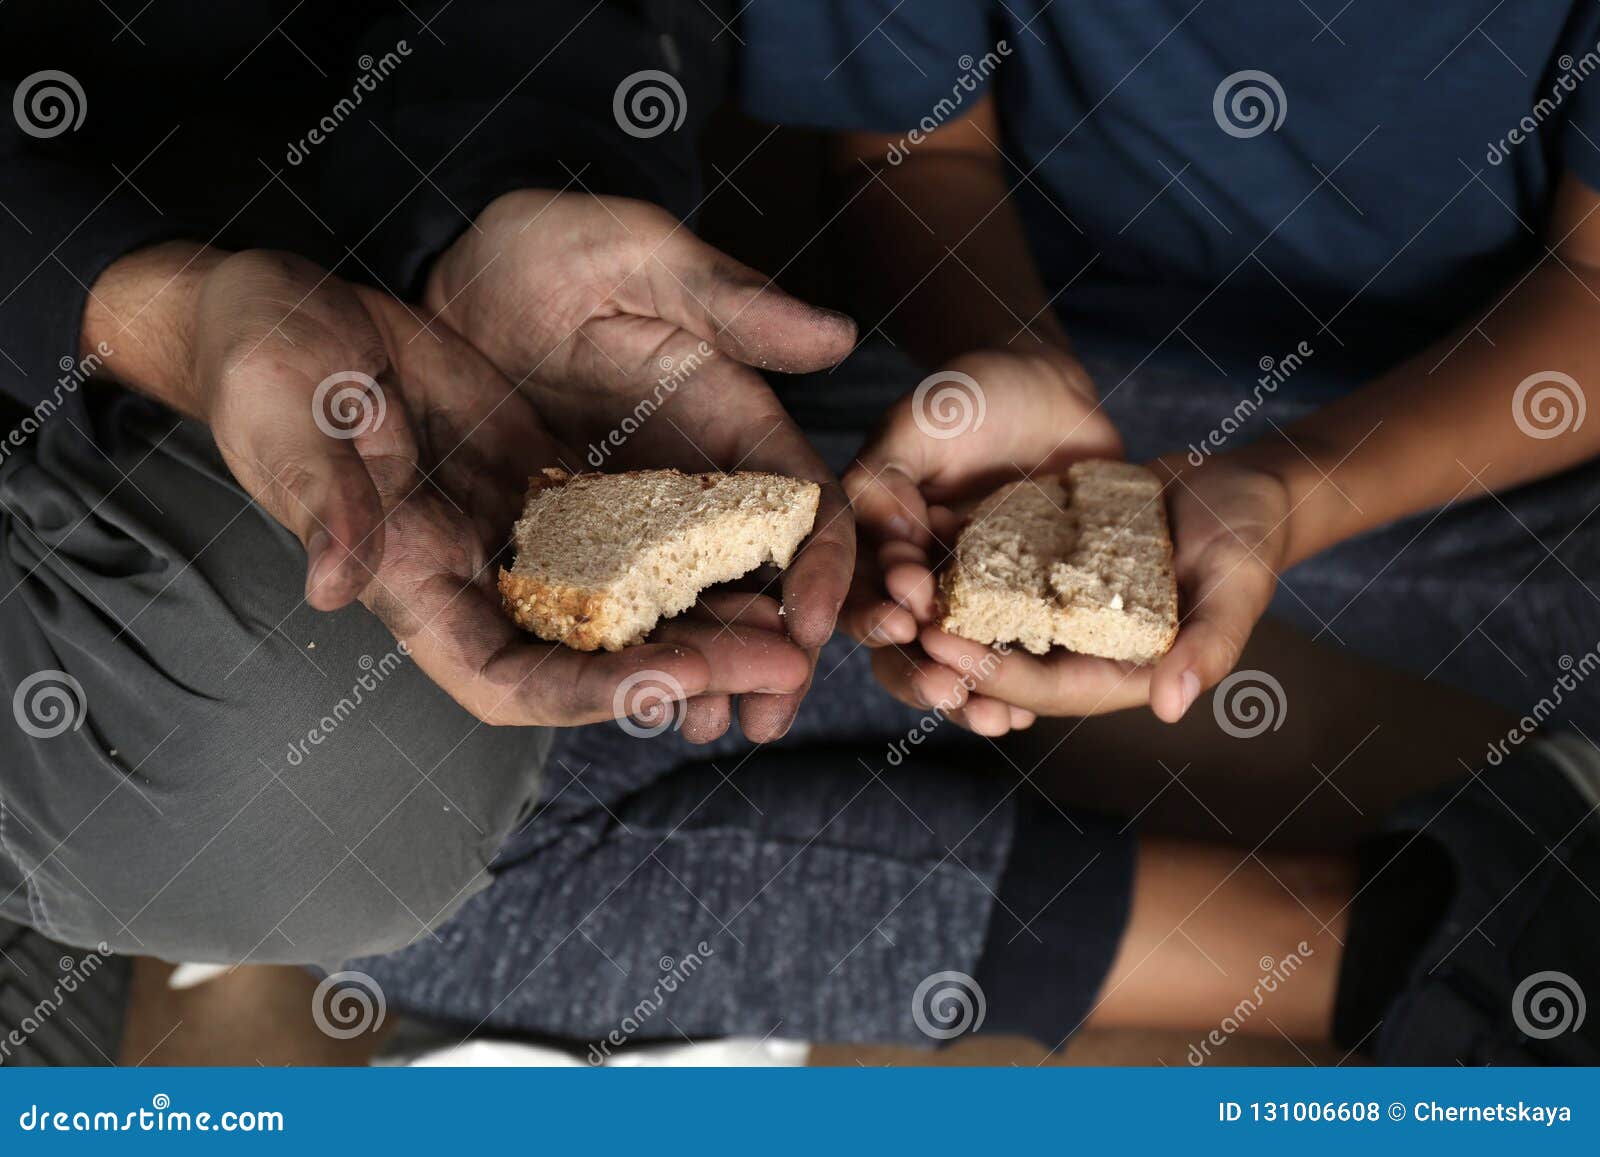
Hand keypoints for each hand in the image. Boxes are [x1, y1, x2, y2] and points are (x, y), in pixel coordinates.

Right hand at [86, 244, 810, 726]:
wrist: (290, 316)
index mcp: (412, 582)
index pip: (507, 679)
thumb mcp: (293, 421)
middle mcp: (474, 578)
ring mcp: (516, 537)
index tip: (679, 682)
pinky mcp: (545, 489)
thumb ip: (326, 501)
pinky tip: (760, 550)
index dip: (593, 695)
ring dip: (705, 624)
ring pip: (626, 608)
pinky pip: (630, 538)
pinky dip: (690, 553)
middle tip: (780, 669)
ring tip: (792, 630)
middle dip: (686, 673)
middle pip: (592, 661)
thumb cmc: (269, 365)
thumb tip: (334, 586)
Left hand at [426, 189, 857, 739]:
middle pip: (756, 575)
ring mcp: (632, 516)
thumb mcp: (634, 254)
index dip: (818, 566)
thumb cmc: (543, 247)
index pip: (799, 502)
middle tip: (765, 715)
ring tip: (709, 724)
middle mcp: (693, 480)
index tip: (810, 625)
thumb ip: (729, 300)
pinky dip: (628, 652)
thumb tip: (836, 336)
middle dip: (770, 648)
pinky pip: (611, 606)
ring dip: (707, 666)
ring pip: (690, 606)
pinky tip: (635, 695)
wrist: (442, 270)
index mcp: (731, 417)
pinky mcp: (568, 537)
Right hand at [838, 347, 1121, 732]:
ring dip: (966, 697)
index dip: (876, 611)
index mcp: (877, 544)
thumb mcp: (917, 418)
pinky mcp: (1022, 607)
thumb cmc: (971, 393)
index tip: (905, 614)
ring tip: (990, 715)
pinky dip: (1016, 689)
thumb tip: (888, 538)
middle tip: (943, 685)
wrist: (1050, 391)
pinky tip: (1025, 712)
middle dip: (917, 670)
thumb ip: (888, 472)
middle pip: (900, 644)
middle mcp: (915, 581)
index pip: (862, 590)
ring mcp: (969, 600)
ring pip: (952, 664)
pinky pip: (1013, 658)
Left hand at [917, 455, 1289, 729]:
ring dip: (940, 598)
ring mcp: (1057, 599)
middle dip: (947, 645)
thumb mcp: (1238, 589)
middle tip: (895, 622)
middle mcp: (1078, 641)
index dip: (993, 674)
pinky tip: (918, 524)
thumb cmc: (1248, 540)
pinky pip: (994, 559)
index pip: (1044, 687)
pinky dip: (959, 548)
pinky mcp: (1045, 557)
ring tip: (892, 575)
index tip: (942, 651)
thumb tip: (1170, 705)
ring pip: (986, 609)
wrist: (1236, 484)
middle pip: (1000, 655)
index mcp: (1118, 669)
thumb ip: (1208, 646)